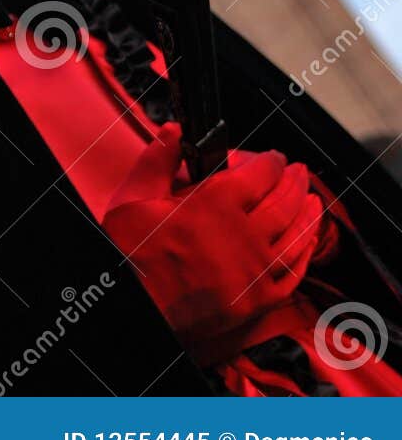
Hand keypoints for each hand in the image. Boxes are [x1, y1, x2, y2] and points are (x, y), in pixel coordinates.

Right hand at [102, 123, 323, 350]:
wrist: (135, 307)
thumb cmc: (129, 256)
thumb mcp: (132, 200)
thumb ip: (157, 161)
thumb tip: (175, 132)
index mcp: (213, 205)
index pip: (259, 174)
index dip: (271, 161)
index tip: (273, 157)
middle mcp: (242, 236)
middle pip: (284, 201)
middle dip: (293, 182)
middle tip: (296, 171)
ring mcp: (254, 270)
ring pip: (296, 235)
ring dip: (308, 213)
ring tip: (311, 199)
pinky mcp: (258, 299)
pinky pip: (294, 272)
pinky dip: (305, 252)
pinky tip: (308, 241)